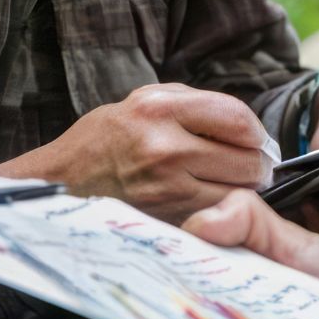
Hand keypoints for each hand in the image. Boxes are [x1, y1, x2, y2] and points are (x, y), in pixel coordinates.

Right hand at [0, 84, 267, 222]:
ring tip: (225, 183)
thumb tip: (245, 125)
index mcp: (160, 109)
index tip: (257, 139)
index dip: (256, 132)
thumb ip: (195, 105)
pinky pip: (214, 215)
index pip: (236, 119)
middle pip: (246, 161)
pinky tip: (206, 201)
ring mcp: (165, 187)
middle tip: (248, 166)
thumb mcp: (144, 100)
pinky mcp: (164, 218)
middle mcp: (164, 147)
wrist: (62, 181)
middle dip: (254, 165)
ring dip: (240, 191)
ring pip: (236, 194)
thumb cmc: (107, 138)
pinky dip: (220, 211)